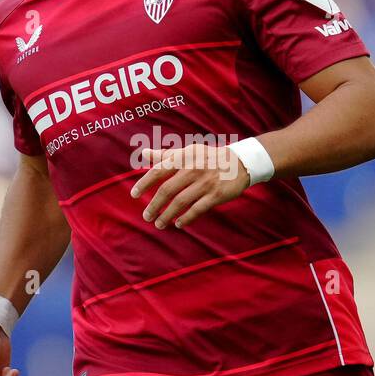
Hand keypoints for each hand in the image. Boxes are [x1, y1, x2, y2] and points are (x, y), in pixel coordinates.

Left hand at [130, 144, 250, 229]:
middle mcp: (193, 169)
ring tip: (158, 224)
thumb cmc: (208, 157)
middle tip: (146, 216)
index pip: (159, 171)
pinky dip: (186, 218)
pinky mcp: (216, 195)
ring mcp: (205, 183)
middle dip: (154, 205)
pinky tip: (178, 224)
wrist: (240, 162)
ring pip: (180, 202)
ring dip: (167, 215)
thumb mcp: (188, 152)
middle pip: (167, 190)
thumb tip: (144, 154)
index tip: (134, 195)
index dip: (144, 183)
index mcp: (184, 157)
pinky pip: (197, 209)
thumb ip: (165, 155)